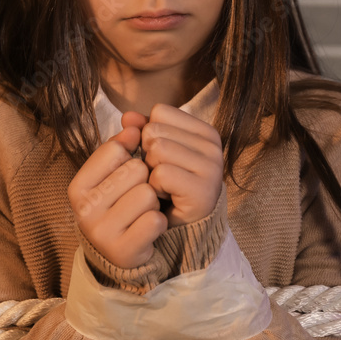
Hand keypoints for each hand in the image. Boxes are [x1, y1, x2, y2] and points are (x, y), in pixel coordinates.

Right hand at [67, 111, 167, 269]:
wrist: (121, 251)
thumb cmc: (120, 202)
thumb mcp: (114, 172)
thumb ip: (122, 145)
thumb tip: (134, 126)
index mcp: (78, 186)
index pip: (116, 150)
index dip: (131, 158)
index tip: (127, 175)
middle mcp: (84, 210)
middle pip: (135, 170)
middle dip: (145, 180)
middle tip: (137, 196)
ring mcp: (101, 233)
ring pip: (148, 194)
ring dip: (154, 202)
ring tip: (143, 212)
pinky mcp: (123, 252)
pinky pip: (156, 221)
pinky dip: (159, 222)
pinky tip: (150, 229)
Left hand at [141, 104, 223, 227]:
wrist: (181, 227)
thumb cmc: (167, 185)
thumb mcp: (153, 151)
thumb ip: (141, 129)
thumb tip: (127, 117)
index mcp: (205, 131)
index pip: (160, 112)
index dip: (149, 135)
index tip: (162, 158)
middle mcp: (213, 146)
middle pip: (155, 131)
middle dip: (147, 155)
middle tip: (161, 176)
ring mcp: (212, 168)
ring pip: (157, 150)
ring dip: (150, 172)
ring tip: (163, 186)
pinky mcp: (203, 190)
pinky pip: (161, 174)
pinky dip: (154, 187)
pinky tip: (165, 196)